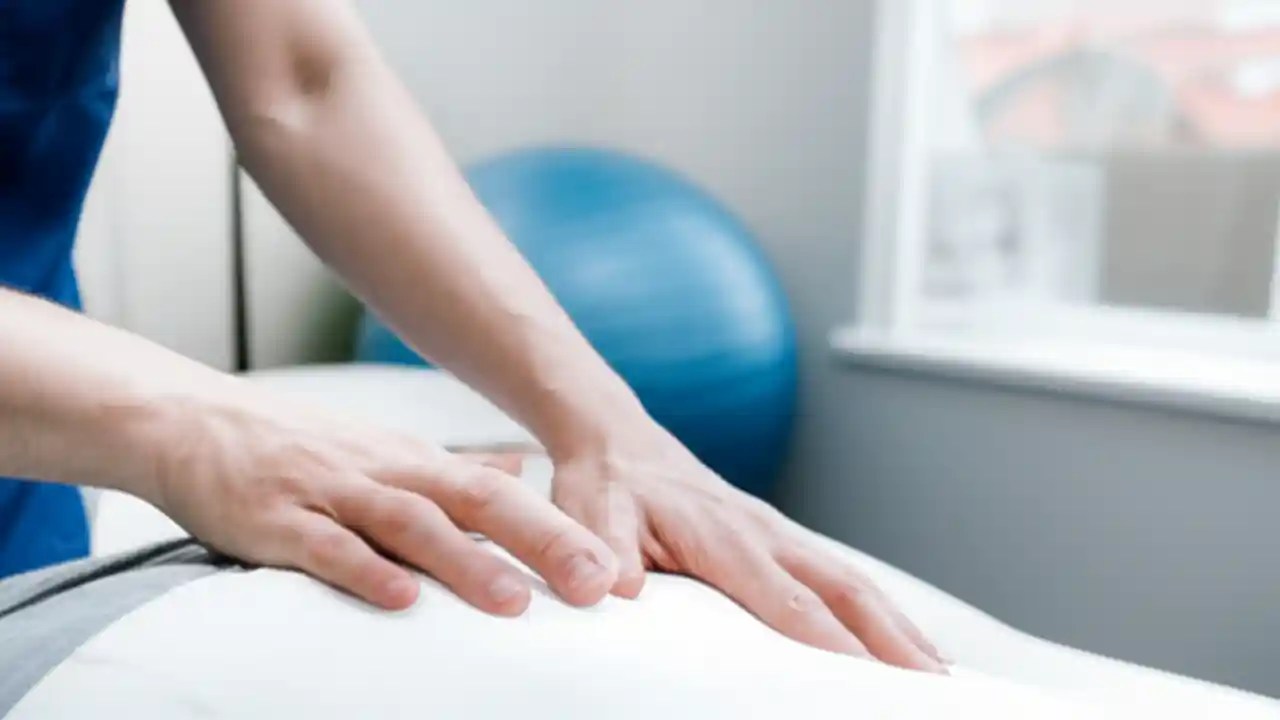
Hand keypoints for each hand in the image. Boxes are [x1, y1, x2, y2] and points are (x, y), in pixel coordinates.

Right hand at [138, 389, 618, 613]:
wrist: (196, 422)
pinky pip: (327, 547)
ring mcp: (332, 493)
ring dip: (465, 562)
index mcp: (415, 461)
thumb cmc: (301, 448)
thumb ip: (452, 470)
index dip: (559, 527)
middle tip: (593, 584)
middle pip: (476, 500)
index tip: (611, 569)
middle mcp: (386, 471)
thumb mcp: (386, 451)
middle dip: (540, 541)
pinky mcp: (277, 519)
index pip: (501, 491)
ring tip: (514, 601)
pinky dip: (366, 572)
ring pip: (410, 524)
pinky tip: (401, 599)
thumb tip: (521, 470)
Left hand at [552, 425, 947, 672]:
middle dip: (894, 640)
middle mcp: (764, 532)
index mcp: (725, 535)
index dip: (834, 644)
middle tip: (936, 688)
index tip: (871, 682)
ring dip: (898, 625)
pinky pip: (837, 573)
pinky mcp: (776, 536)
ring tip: (938, 673)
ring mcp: (776, 532)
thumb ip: (599, 550)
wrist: (616, 438)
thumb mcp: (589, 513)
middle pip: (846, 590)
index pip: (790, 601)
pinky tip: (898, 635)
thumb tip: (612, 587)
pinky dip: (876, 607)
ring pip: (853, 580)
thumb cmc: (606, 483)